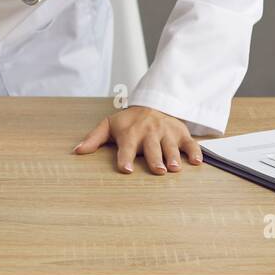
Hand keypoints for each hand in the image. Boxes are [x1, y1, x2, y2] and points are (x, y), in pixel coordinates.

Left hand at [73, 105, 203, 174]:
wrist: (153, 104)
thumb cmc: (130, 121)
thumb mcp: (109, 125)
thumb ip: (94, 139)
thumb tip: (76, 151)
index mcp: (131, 133)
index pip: (127, 147)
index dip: (126, 158)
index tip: (126, 169)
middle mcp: (150, 133)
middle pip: (152, 148)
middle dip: (155, 159)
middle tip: (158, 170)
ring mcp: (167, 133)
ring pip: (171, 146)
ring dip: (173, 157)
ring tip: (174, 168)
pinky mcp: (181, 134)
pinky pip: (190, 143)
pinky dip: (195, 152)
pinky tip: (197, 162)